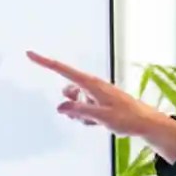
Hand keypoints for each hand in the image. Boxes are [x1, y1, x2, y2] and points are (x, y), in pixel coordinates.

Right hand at [26, 51, 158, 135]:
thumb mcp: (101, 117)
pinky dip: (88, 117)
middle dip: (70, 105)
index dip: (45, 62)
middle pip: (68, 91)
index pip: (63, 70)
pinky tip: (102, 122)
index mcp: (92, 84)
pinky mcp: (99, 100)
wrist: (146, 122)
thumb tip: (60, 106)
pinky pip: (84, 109)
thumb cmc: (127, 118)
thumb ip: (80, 111)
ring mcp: (96, 93)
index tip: (30, 53)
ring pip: (76, 102)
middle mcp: (93, 85)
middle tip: (86, 118)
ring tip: (97, 121)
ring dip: (79, 114)